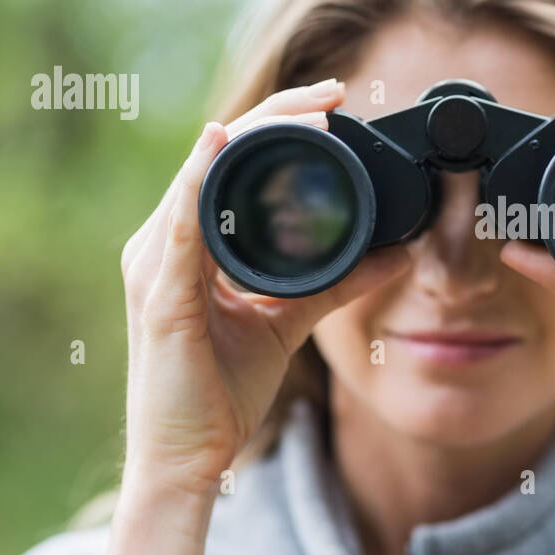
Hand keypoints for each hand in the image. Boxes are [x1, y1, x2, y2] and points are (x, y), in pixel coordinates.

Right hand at [119, 79, 410, 497]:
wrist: (187, 459)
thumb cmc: (222, 391)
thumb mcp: (290, 322)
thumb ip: (339, 284)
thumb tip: (398, 254)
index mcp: (189, 242)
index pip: (232, 161)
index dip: (280, 123)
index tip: (336, 103)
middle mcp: (163, 242)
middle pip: (219, 155)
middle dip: (277, 117)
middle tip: (334, 95)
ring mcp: (155, 266)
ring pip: (203, 176)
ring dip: (255, 137)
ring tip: (308, 112)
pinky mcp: (160, 296)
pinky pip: (179, 226)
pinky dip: (200, 181)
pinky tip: (222, 145)